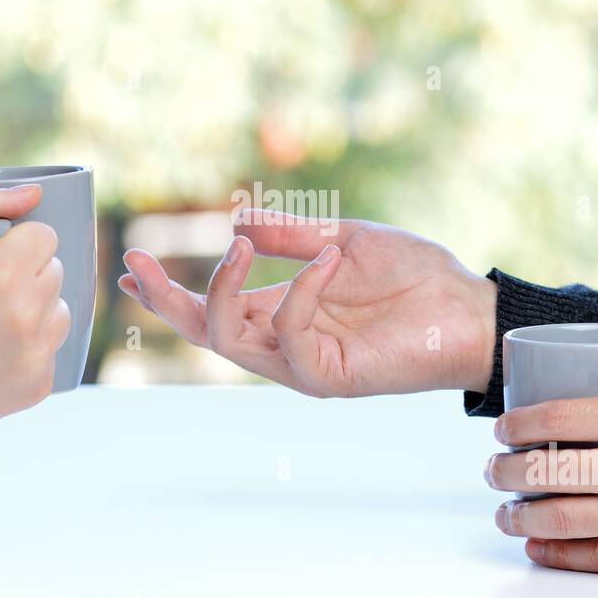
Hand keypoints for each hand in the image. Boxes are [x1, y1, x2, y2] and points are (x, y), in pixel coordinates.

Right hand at [0, 184, 70, 428]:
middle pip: (55, 272)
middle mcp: (28, 311)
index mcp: (4, 272)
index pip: (45, 237)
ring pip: (60, 311)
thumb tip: (34, 192)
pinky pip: (52, 351)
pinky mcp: (40, 382)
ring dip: (37, 312)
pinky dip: (31, 351)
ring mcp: (37, 350)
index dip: (20, 244)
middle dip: (27, 276)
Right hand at [117, 210, 496, 396]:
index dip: (168, 291)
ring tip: (239, 247)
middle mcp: (284, 342)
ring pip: (230, 340)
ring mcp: (303, 363)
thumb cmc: (414, 277)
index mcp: (282, 311)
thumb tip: (235, 222)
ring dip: (223, 289)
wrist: (468, 307)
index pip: (211, 308)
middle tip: (136, 263)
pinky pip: (290, 337)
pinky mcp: (330, 376)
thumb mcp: (344, 239)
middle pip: (203, 331)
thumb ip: (291, 235)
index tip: (129, 265)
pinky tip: (326, 261)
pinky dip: (299, 293)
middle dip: (164, 300)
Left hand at [484, 393, 597, 585]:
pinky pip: (591, 557)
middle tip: (494, 470)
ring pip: (558, 515)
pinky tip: (538, 548)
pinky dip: (555, 553)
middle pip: (548, 467)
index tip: (503, 428)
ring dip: (520, 514)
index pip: (561, 416)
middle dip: (507, 470)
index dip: (519, 423)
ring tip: (505, 512)